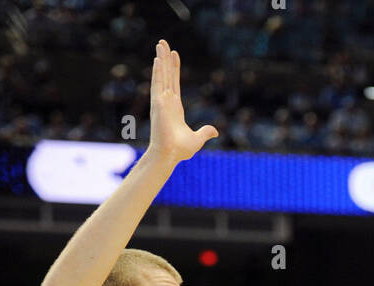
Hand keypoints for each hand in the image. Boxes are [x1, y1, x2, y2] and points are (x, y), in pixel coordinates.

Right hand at [148, 39, 217, 165]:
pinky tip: (157, 59)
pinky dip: (158, 71)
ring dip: (161, 59)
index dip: (174, 69)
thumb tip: (216, 131)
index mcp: (175, 108)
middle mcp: (167, 101)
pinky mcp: (158, 103)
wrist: (170, 154)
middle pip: (167, 75)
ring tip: (160, 43)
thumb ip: (206, 132)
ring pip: (161, 75)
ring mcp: (161, 101)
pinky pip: (158, 83)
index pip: (174, 83)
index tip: (174, 55)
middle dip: (165, 58)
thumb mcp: (198, 139)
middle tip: (163, 43)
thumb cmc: (180, 150)